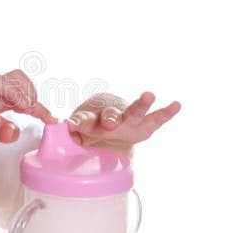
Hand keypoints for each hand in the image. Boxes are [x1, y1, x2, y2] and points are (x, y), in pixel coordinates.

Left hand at [66, 92, 180, 151]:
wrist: (109, 116)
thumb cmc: (93, 127)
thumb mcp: (79, 134)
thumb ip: (70, 136)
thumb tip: (56, 138)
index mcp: (92, 122)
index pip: (83, 121)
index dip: (76, 123)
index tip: (69, 124)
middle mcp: (111, 118)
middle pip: (111, 115)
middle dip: (111, 117)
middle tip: (110, 120)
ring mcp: (128, 119)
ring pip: (134, 111)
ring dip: (140, 104)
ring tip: (148, 95)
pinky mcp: (145, 124)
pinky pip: (157, 119)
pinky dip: (166, 112)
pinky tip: (177, 105)